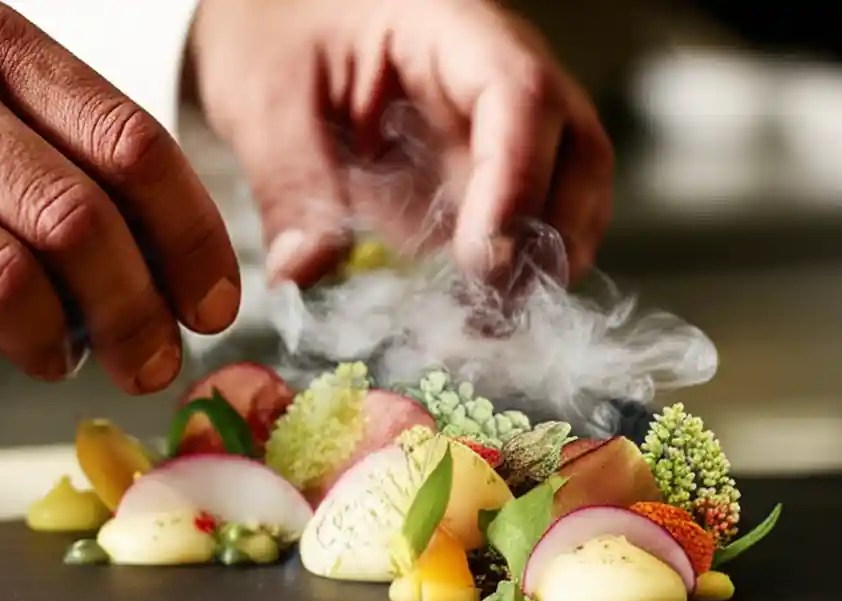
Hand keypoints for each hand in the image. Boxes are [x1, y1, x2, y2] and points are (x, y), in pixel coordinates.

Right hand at [0, 0, 238, 392]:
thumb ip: (46, 138)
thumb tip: (156, 251)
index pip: (132, 145)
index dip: (191, 240)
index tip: (212, 301)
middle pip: (80, 226)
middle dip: (139, 317)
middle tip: (152, 360)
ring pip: (3, 288)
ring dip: (51, 348)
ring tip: (53, 359)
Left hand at [189, 0, 612, 287]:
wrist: (273, 19)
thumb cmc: (274, 32)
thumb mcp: (264, 98)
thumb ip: (290, 183)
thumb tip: (304, 276)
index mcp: (454, 30)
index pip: (520, 97)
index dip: (517, 183)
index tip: (483, 261)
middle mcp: (500, 78)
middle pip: (577, 156)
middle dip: (548, 242)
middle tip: (491, 315)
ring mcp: (501, 130)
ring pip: (569, 199)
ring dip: (539, 269)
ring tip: (481, 328)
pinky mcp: (482, 177)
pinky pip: (523, 227)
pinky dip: (508, 278)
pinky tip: (467, 321)